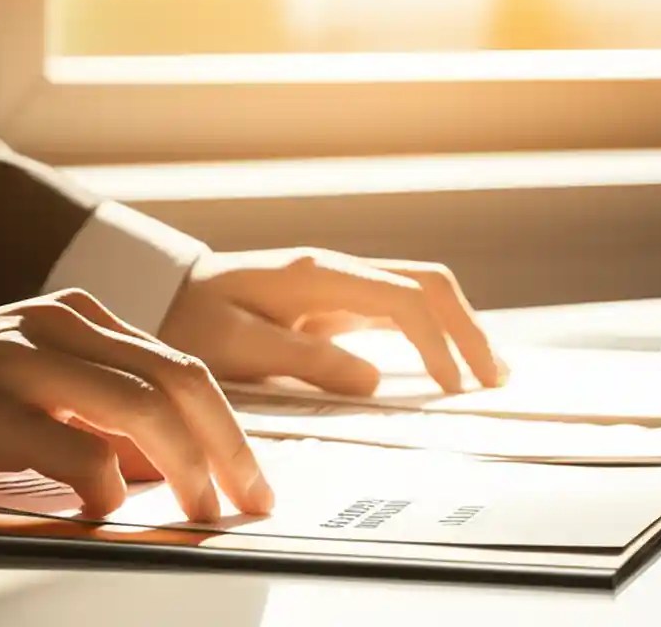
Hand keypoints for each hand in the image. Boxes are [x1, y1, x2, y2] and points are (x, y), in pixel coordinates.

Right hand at [0, 289, 272, 521]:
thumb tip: (163, 464)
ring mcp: (25, 361)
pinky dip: (106, 489)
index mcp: (77, 316)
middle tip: (251, 501)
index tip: (251, 476)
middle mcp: (60, 326)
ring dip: (188, 470)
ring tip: (203, 513)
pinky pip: (77, 452)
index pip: (181, 368)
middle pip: (180, 383)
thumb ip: (94, 408)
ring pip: (144, 411)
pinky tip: (106, 514)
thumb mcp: (30, 382)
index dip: (229, 426)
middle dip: (229, 449)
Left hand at [160, 249, 502, 394]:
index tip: (453, 388)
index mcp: (317, 275)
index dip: (439, 343)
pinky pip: (399, 310)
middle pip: (428, 284)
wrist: (164, 295)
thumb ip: (304, 360)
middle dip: (469, 329)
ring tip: (487, 372)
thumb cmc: (190, 321)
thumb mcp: (236, 346)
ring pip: (420, 293)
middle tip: (496, 380)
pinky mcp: (335, 302)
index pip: (405, 299)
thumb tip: (374, 382)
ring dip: (458, 328)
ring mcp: (339, 284)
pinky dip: (432, 333)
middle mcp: (337, 271)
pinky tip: (446, 361)